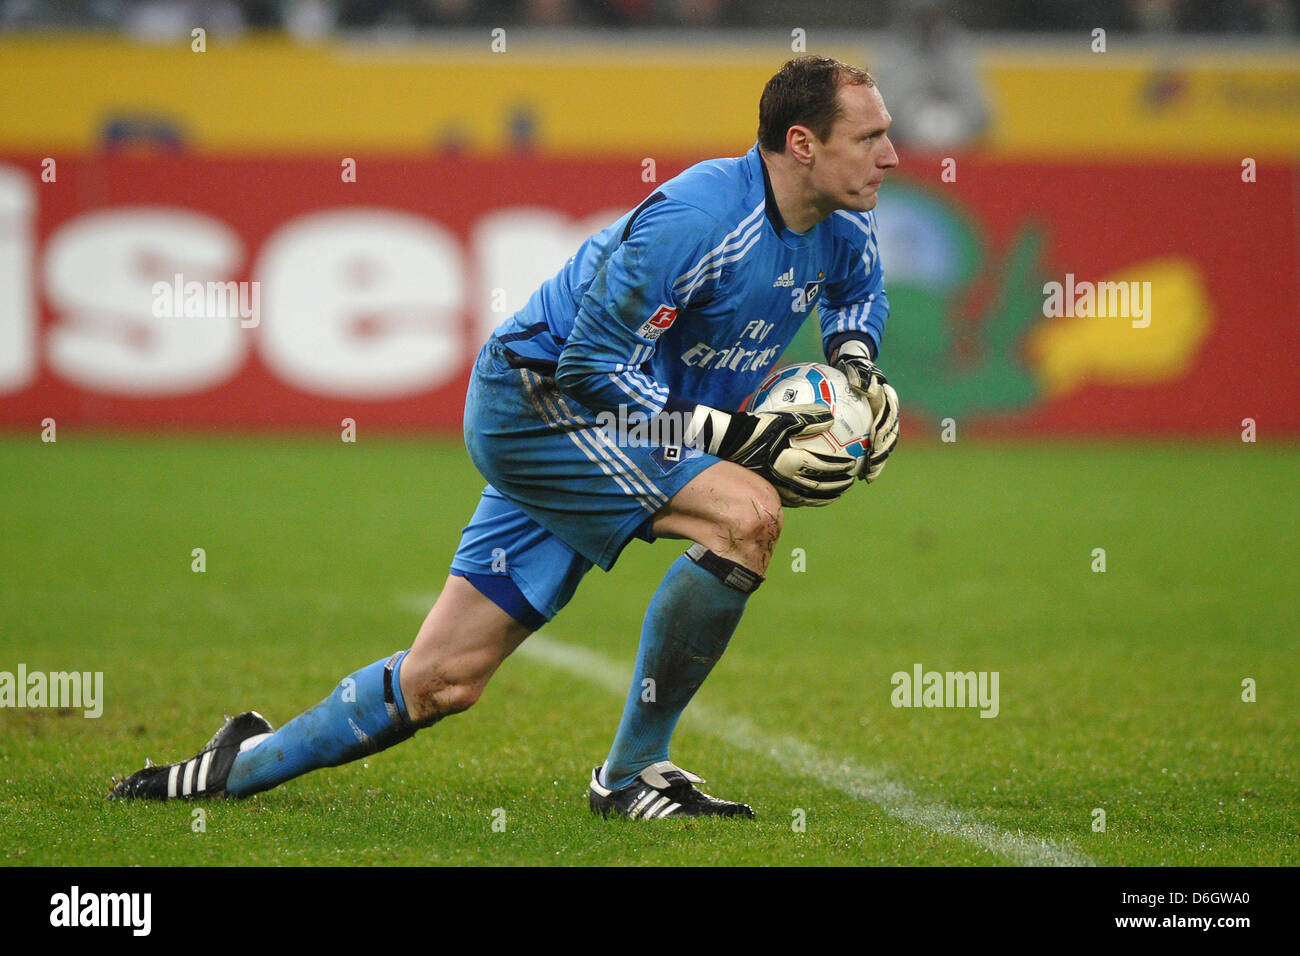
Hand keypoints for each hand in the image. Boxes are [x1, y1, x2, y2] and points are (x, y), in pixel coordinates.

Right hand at [685, 404, 856, 505]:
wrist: (727, 443)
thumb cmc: (755, 428)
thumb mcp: (782, 418)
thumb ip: (807, 418)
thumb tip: (830, 417)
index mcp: (793, 462)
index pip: (824, 467)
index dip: (840, 467)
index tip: (852, 464)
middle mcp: (787, 479)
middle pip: (819, 487)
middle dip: (837, 485)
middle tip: (850, 482)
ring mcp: (777, 487)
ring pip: (807, 497)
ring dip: (825, 497)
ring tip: (837, 495)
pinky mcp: (769, 489)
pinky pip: (793, 499)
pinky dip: (807, 500)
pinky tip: (811, 497)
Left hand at [834, 340, 899, 483]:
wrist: (856, 370)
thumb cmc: (856, 368)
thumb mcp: (858, 367)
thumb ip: (860, 377)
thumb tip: (859, 387)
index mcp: (888, 401)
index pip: (888, 419)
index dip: (884, 432)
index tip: (875, 443)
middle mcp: (889, 414)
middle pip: (889, 437)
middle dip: (882, 453)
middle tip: (872, 467)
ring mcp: (883, 424)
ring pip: (883, 445)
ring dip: (878, 461)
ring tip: (868, 476)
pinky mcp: (875, 431)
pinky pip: (872, 447)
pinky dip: (868, 460)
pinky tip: (857, 473)